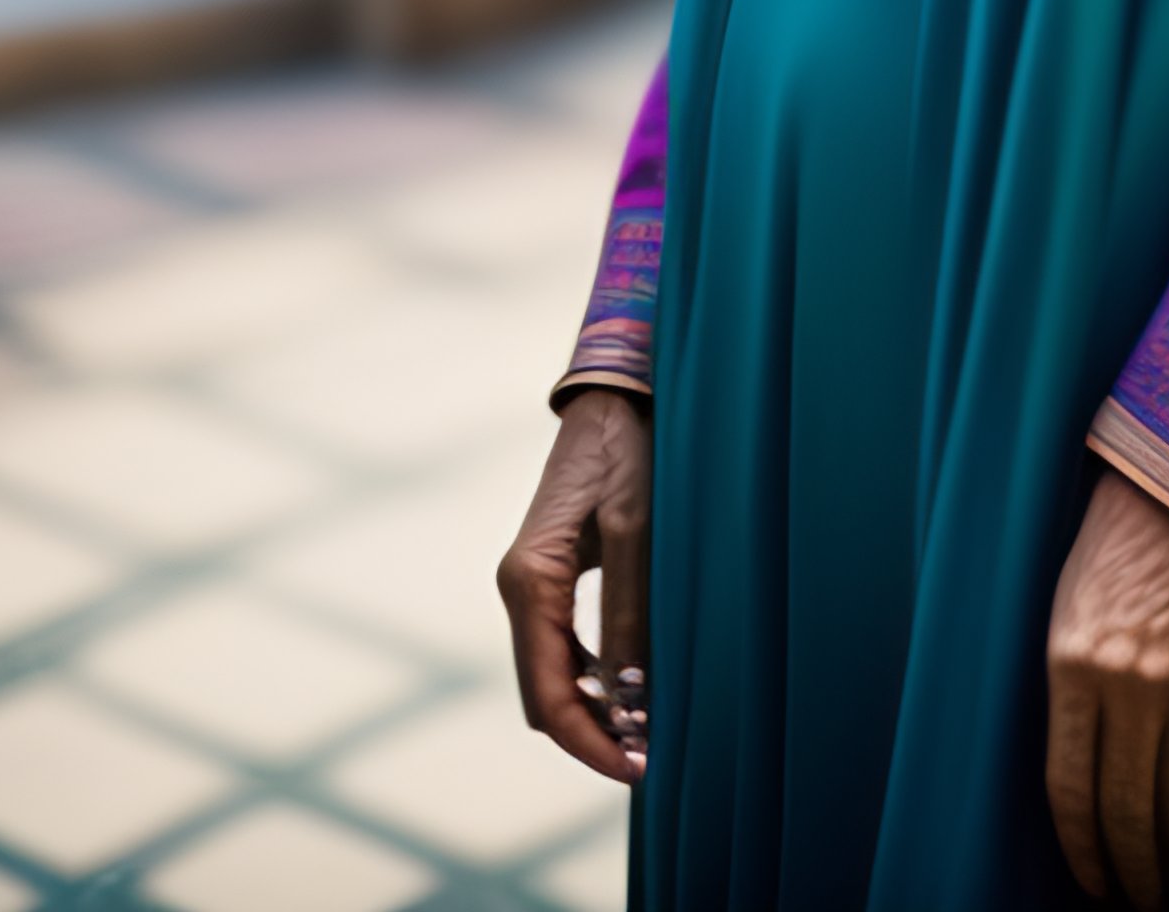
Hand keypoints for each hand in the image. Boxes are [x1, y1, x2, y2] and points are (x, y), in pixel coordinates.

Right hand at [499, 387, 650, 783]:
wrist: (613, 400)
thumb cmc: (626, 453)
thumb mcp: (636, 530)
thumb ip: (629, 611)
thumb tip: (631, 697)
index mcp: (530, 581)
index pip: (547, 695)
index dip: (588, 741)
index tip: (634, 768)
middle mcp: (520, 589)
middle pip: (543, 694)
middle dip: (591, 735)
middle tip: (648, 759)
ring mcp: (531, 585)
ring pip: (552, 676)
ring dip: (593, 710)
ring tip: (646, 732)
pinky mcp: (550, 578)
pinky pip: (563, 647)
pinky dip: (593, 678)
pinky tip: (632, 689)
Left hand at [1046, 466, 1168, 905]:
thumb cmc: (1121, 545)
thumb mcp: (1070, 608)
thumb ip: (1072, 691)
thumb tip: (1083, 781)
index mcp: (1073, 665)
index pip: (1069, 790)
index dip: (1083, 852)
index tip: (1096, 884)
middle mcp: (1130, 684)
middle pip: (1128, 812)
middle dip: (1134, 872)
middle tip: (1142, 900)